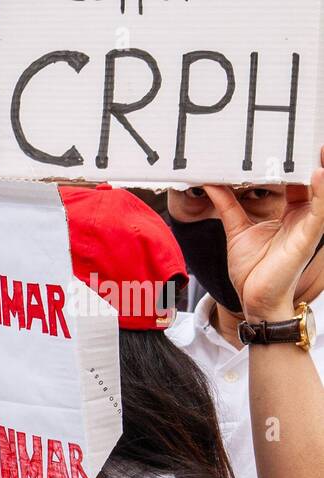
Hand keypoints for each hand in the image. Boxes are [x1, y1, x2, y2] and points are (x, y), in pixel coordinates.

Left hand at [207, 145, 323, 318]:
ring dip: (322, 168)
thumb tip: (212, 183)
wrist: (254, 299)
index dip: (293, 159)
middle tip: (309, 132)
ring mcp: (309, 225)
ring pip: (321, 190)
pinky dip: (320, 192)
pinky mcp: (309, 237)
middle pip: (312, 179)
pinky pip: (319, 210)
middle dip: (312, 157)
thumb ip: (228, 204)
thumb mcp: (237, 229)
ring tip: (321, 145)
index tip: (286, 136)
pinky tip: (319, 174)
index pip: (296, 178)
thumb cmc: (252, 269)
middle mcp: (304, 215)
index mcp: (291, 212)